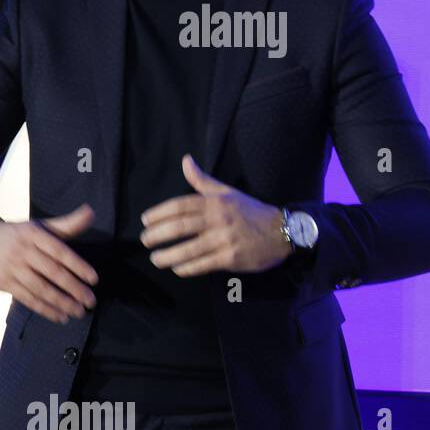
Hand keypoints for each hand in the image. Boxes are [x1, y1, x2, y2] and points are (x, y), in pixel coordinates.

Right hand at [0, 203, 98, 323]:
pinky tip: (60, 316)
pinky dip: (45, 309)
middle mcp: (23, 251)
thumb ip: (66, 224)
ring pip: (40, 288)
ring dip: (61, 302)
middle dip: (73, 288)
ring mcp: (12, 268)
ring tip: (78, 312)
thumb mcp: (38, 227)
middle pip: (52, 272)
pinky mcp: (5, 283)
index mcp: (33, 234)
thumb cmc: (17, 235)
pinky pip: (28, 299)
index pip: (59, 251)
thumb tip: (91, 213)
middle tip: (90, 300)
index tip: (93, 279)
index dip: (77, 265)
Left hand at [140, 153, 291, 276]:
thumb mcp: (227, 192)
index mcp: (215, 202)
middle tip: (145, 240)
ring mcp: (225, 239)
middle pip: (180, 226)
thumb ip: (202, 180)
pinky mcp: (232, 258)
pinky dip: (187, 268)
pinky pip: (203, 264)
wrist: (284, 230)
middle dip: (158, 235)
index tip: (145, 221)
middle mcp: (218, 219)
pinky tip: (177, 269)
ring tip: (156, 259)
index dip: (159, 213)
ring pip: (189, 249)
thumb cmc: (251, 211)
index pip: (180, 206)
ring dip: (168, 256)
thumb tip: (185, 160)